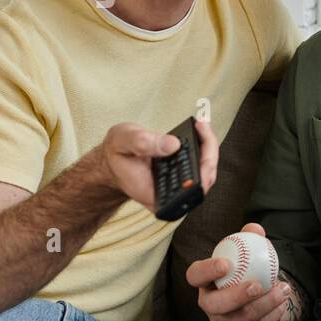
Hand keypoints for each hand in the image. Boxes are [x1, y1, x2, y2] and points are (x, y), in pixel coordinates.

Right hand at [96, 118, 218, 210]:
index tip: (202, 141)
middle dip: (209, 150)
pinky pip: (199, 165)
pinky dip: (202, 147)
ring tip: (202, 125)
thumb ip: (143, 143)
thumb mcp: (122, 142)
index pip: (192, 187)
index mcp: (157, 196)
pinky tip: (200, 130)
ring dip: (208, 146)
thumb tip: (173, 145)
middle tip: (202, 125)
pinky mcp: (180, 177)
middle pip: (205, 178)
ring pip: (205, 171)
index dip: (204, 166)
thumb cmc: (117, 154)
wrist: (111, 162)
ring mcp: (178, 187)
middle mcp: (171, 196)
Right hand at [185, 222, 304, 320]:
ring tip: (283, 290)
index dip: (206, 271)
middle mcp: (208, 303)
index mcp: (203, 280)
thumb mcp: (247, 251)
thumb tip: (255, 230)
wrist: (256, 289)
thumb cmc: (246, 266)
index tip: (226, 264)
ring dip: (264, 305)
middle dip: (236, 296)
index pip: (195, 276)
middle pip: (214, 305)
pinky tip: (282, 303)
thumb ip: (250, 238)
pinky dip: (271, 316)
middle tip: (257, 285)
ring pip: (240, 318)